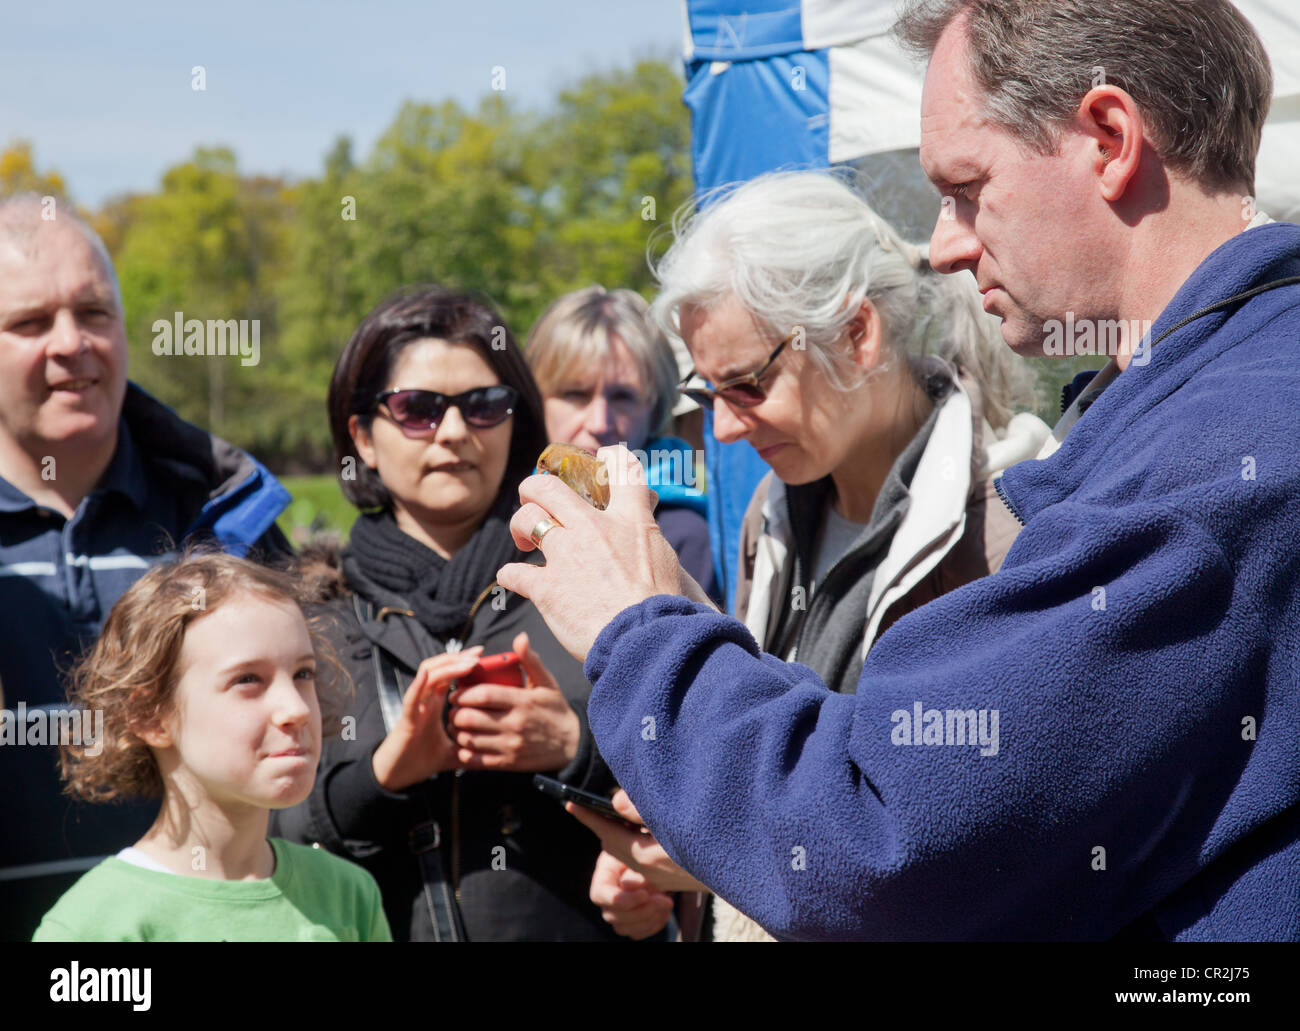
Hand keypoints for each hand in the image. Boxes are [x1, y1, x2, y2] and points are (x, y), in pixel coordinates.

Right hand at [371, 647, 482, 790]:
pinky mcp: (406, 720)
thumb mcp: (455, 750)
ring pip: (427, 677)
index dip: (462, 661)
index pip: (448, 673)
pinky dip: (417, 686)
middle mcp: (424, 699)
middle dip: (458, 658)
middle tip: (478, 654)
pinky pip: (411, 699)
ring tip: (466, 663)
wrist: (398, 775)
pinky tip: (426, 676)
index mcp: (434, 702)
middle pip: (438, 668)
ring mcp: (415, 707)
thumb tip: (496, 751)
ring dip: (446, 667)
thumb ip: (472, 745)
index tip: (481, 656)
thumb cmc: (422, 759)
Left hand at [447, 632, 580, 771]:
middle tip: (453, 709)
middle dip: (455, 713)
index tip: (456, 693)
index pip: (483, 695)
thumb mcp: (547, 683)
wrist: (572, 745)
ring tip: (456, 725)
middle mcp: (515, 724)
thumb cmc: (555, 710)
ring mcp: (511, 745)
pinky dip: (465, 752)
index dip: (463, 693)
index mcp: (522, 701)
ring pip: (470, 740)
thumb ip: (530, 661)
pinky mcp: (509, 763)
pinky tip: (465, 745)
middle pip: (471, 718)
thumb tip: (520, 637)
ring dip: (457, 732)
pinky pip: (477, 760)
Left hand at [497, 446, 690, 662]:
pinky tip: (513, 579)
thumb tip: (652, 524)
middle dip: (534, 487)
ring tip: (523, 540)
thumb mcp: (669, 561)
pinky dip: (511, 575)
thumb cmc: (665, 609)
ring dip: (520, 527)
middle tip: (533, 498)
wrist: (647, 641)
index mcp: (630, 521)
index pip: (624, 469)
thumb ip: (652, 539)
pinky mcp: (546, 588)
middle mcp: (594, 529)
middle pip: (548, 486)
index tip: (603, 458)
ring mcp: (567, 556)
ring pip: (526, 520)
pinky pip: (514, 572)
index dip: (612, 457)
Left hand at [566, 789, 707, 892]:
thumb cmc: (717, 835)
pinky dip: (638, 840)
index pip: (609, 834)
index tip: (568, 802)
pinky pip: (646, 857)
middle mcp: (653, 872)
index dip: (588, 817)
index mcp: (650, 857)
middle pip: (617, 846)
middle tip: (589, 804)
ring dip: (622, 832)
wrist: (752, 867)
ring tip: (618, 811)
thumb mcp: (678, 816)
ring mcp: (666, 878)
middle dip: (603, 825)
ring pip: (632, 852)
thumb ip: (642, 808)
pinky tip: (647, 826)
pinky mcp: (678, 876)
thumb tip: (616, 803)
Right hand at [589, 849, 673, 939]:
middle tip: (665, 900)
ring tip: (667, 904)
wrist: (660, 856)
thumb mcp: (642, 852)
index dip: (621, 900)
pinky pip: (636, 933)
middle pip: (611, 916)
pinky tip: (665, 911)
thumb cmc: (649, 847)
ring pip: (622, 928)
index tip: (645, 894)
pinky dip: (652, 926)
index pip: (600, 895)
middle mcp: (606, 895)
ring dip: (647, 920)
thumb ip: (634, 868)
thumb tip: (627, 886)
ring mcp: (617, 910)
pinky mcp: (630, 920)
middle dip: (640, 912)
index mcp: (604, 874)